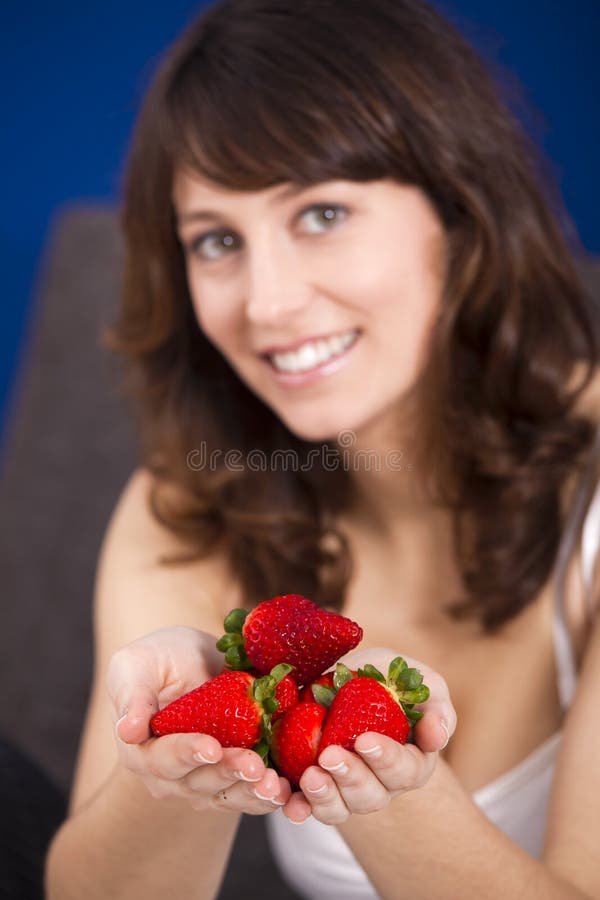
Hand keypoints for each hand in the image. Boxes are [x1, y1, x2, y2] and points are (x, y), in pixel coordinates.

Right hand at [106, 626, 291, 813]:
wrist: (195, 661)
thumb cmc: (160, 658)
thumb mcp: (137, 665)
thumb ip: (133, 695)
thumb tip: (128, 730)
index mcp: (141, 750)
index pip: (164, 758)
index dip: (188, 754)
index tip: (211, 746)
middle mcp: (171, 776)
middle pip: (201, 781)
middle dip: (229, 773)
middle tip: (254, 765)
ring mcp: (203, 781)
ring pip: (228, 795)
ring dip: (253, 792)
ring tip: (275, 785)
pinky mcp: (233, 779)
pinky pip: (250, 794)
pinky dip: (269, 796)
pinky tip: (288, 791)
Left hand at [282, 646, 456, 824]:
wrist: (349, 680)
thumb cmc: (391, 681)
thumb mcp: (420, 682)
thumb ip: (435, 707)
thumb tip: (437, 736)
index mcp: (412, 762)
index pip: (406, 771)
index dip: (386, 759)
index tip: (365, 740)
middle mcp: (382, 785)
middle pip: (371, 796)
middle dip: (350, 777)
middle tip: (330, 756)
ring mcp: (347, 790)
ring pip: (341, 808)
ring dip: (325, 796)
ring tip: (309, 777)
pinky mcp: (318, 787)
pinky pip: (309, 807)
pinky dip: (299, 807)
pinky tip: (290, 802)